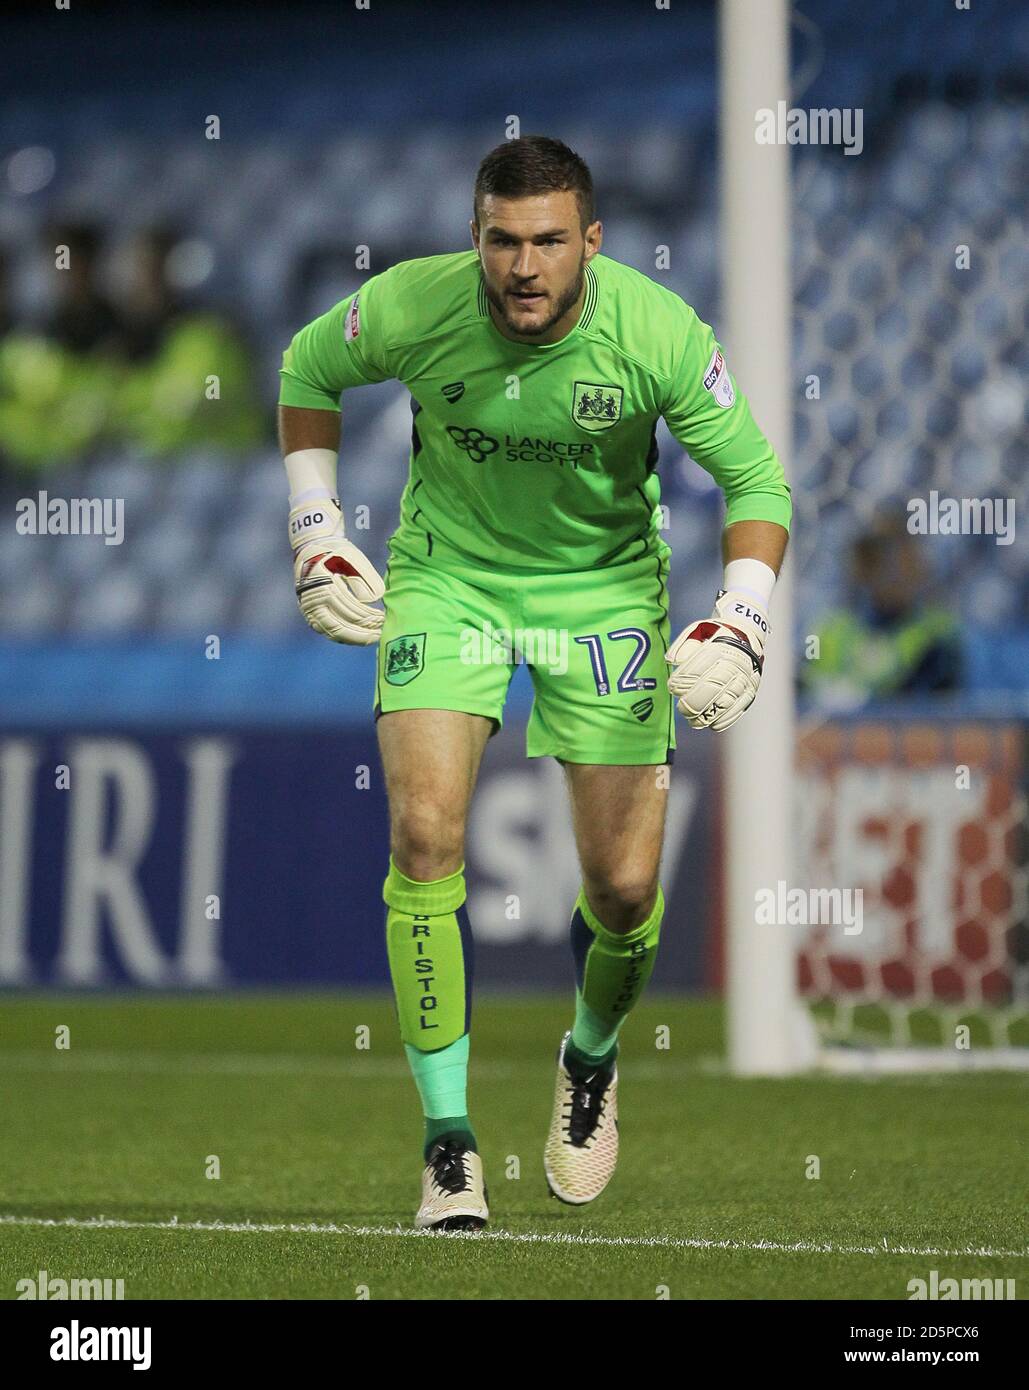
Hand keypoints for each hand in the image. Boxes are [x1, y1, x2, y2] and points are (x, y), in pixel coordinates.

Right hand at [289, 495, 384, 644]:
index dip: (368, 617)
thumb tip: (373, 600)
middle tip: (381, 633)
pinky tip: (361, 635)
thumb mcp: (353, 559)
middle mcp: (312, 601)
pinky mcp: (311, 614)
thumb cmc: (336, 552)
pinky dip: (345, 635)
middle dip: (362, 633)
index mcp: (323, 586)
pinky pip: (328, 631)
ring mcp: (309, 609)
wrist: (313, 548)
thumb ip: (365, 578)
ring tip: (374, 634)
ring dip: (355, 636)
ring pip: (333, 633)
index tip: (384, 619)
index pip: (349, 609)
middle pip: (339, 627)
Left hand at [665, 590, 767, 730]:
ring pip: (726, 701)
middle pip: (712, 687)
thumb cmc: (715, 634)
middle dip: (693, 701)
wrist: (746, 634)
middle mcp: (734, 663)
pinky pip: (739, 708)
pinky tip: (711, 723)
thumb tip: (673, 661)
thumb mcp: (697, 630)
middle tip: (682, 707)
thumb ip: (683, 645)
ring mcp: (744, 678)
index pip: (698, 667)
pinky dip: (724, 719)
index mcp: (719, 647)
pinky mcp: (751, 690)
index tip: (673, 687)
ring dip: (707, 714)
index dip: (683, 680)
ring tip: (693, 720)